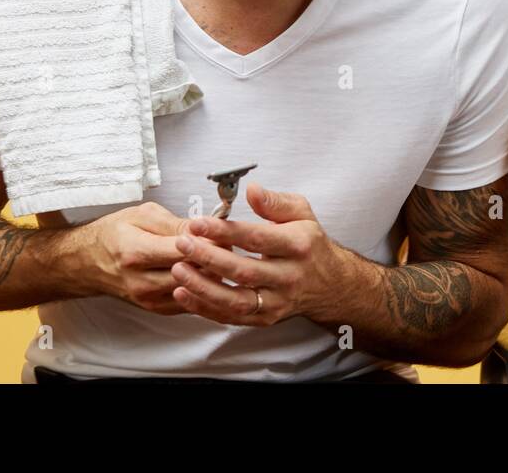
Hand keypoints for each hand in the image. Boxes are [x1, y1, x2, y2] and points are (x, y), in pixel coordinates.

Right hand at [82, 201, 226, 314]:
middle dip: (216, 258)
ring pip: (196, 291)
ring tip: (219, 256)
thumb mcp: (142, 215)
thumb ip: (175, 223)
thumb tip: (206, 229)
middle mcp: (141, 282)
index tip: (222, 231)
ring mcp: (149, 300)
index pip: (185, 251)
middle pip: (194, 274)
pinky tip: (208, 272)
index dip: (209, 240)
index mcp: (135, 253)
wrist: (87, 263)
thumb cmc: (113, 235)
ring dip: (212, 274)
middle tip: (227, 243)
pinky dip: (203, 287)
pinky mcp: (156, 309)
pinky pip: (190, 302)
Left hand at [170, 183, 351, 326]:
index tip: (199, 223)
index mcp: (297, 245)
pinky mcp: (266, 318)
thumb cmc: (310, 244)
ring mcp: (277, 301)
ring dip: (203, 287)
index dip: (225, 231)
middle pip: (244, 270)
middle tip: (182, 244)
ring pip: (236, 300)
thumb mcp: (302, 213)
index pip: (257, 238)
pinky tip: (185, 293)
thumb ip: (275, 201)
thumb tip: (251, 190)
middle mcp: (289, 276)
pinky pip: (232, 317)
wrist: (329, 283)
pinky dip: (205, 307)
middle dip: (209, 257)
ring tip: (178, 270)